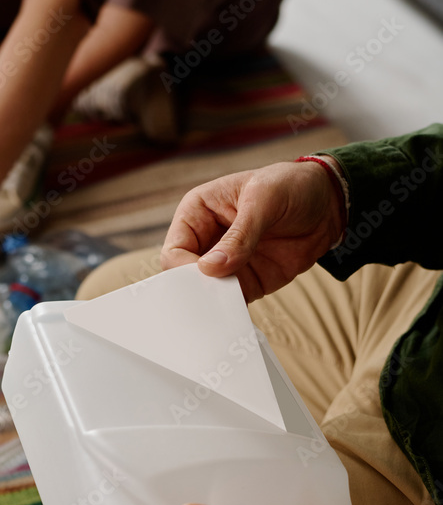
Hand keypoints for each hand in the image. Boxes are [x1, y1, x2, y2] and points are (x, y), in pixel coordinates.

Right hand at [161, 160, 343, 301]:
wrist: (329, 204)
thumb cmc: (291, 187)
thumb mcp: (264, 200)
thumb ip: (239, 235)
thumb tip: (210, 268)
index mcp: (198, 212)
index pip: (175, 249)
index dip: (184, 268)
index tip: (205, 278)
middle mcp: (206, 240)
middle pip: (184, 277)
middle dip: (196, 291)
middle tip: (213, 301)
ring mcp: (225, 264)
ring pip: (206, 293)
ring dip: (214, 305)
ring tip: (226, 313)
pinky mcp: (246, 282)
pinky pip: (231, 302)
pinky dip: (233, 312)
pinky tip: (238, 318)